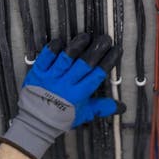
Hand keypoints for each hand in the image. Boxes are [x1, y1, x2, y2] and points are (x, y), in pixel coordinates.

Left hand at [0, 33, 124, 158]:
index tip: (116, 49)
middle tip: (105, 39)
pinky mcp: (38, 73)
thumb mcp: (84, 114)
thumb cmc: (62, 117)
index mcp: (79, 94)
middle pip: (85, 64)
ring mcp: (52, 77)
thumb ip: (102, 107)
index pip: (97, 74)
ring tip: (86, 36)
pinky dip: (52, 49)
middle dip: (97, 50)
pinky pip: (45, 58)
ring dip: (77, 46)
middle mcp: (66, 84)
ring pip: (66, 58)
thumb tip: (122, 107)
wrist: (36, 122)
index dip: (108, 61)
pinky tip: (60, 41)